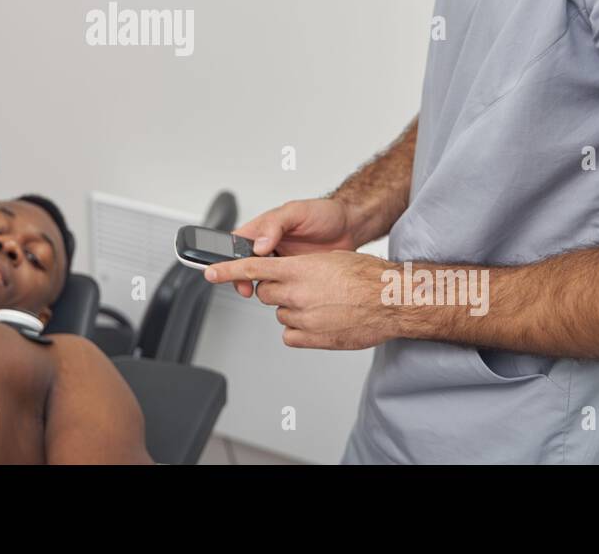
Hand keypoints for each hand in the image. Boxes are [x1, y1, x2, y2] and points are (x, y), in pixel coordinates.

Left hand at [205, 250, 395, 349]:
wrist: (390, 300)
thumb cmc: (366, 276)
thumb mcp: (328, 260)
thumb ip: (301, 266)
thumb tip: (288, 271)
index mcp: (297, 269)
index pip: (251, 268)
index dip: (227, 271)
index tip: (208, 272)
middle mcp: (296, 293)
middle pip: (265, 293)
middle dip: (276, 290)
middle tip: (300, 287)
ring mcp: (303, 318)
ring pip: (280, 314)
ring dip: (293, 309)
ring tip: (321, 303)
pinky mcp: (311, 338)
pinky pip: (290, 334)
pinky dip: (300, 330)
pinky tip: (319, 321)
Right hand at [226, 198, 360, 297]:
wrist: (351, 227)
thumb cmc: (324, 213)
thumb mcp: (297, 211)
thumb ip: (275, 224)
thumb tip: (259, 244)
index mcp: (264, 229)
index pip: (236, 244)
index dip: (230, 259)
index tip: (231, 271)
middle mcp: (270, 247)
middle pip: (244, 266)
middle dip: (242, 278)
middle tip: (247, 288)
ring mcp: (283, 263)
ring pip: (262, 280)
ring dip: (264, 286)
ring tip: (272, 288)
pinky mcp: (297, 276)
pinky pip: (283, 287)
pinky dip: (282, 292)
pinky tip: (289, 291)